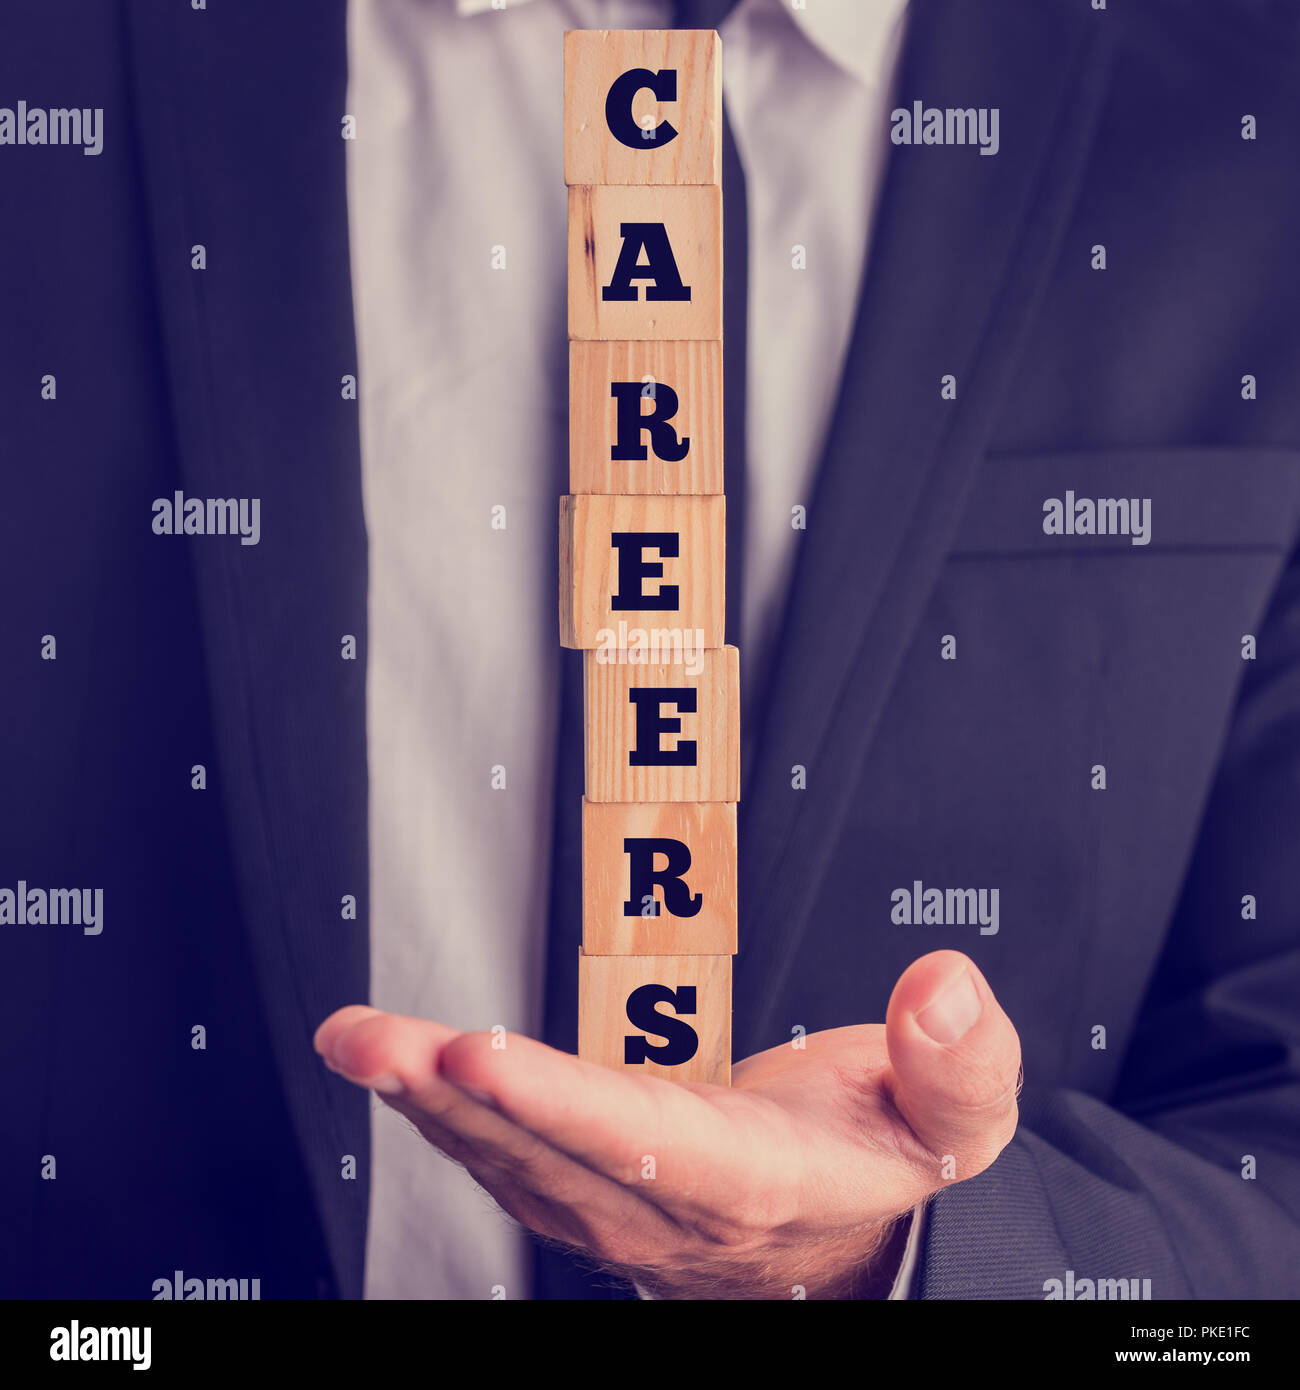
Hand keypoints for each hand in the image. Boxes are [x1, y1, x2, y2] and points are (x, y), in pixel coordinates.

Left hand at [314, 949, 1020, 1299]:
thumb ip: (958, 1061)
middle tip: (369, 1037)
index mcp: (754, 1183)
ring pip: (510, 1162)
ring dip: (427, 1103)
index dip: (555, 1102)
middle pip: (546, 1156)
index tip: (478, 1052)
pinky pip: (509, 1160)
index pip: (642, 1145)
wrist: (853, 1246)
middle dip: (450, 1094)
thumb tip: (943, 983)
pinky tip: (405, 1071)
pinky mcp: (591, 1197)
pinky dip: (448, 1114)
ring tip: (361, 1041)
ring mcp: (619, 1211)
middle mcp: (668, 1209)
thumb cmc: (887, 1160)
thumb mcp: (955, 1122)